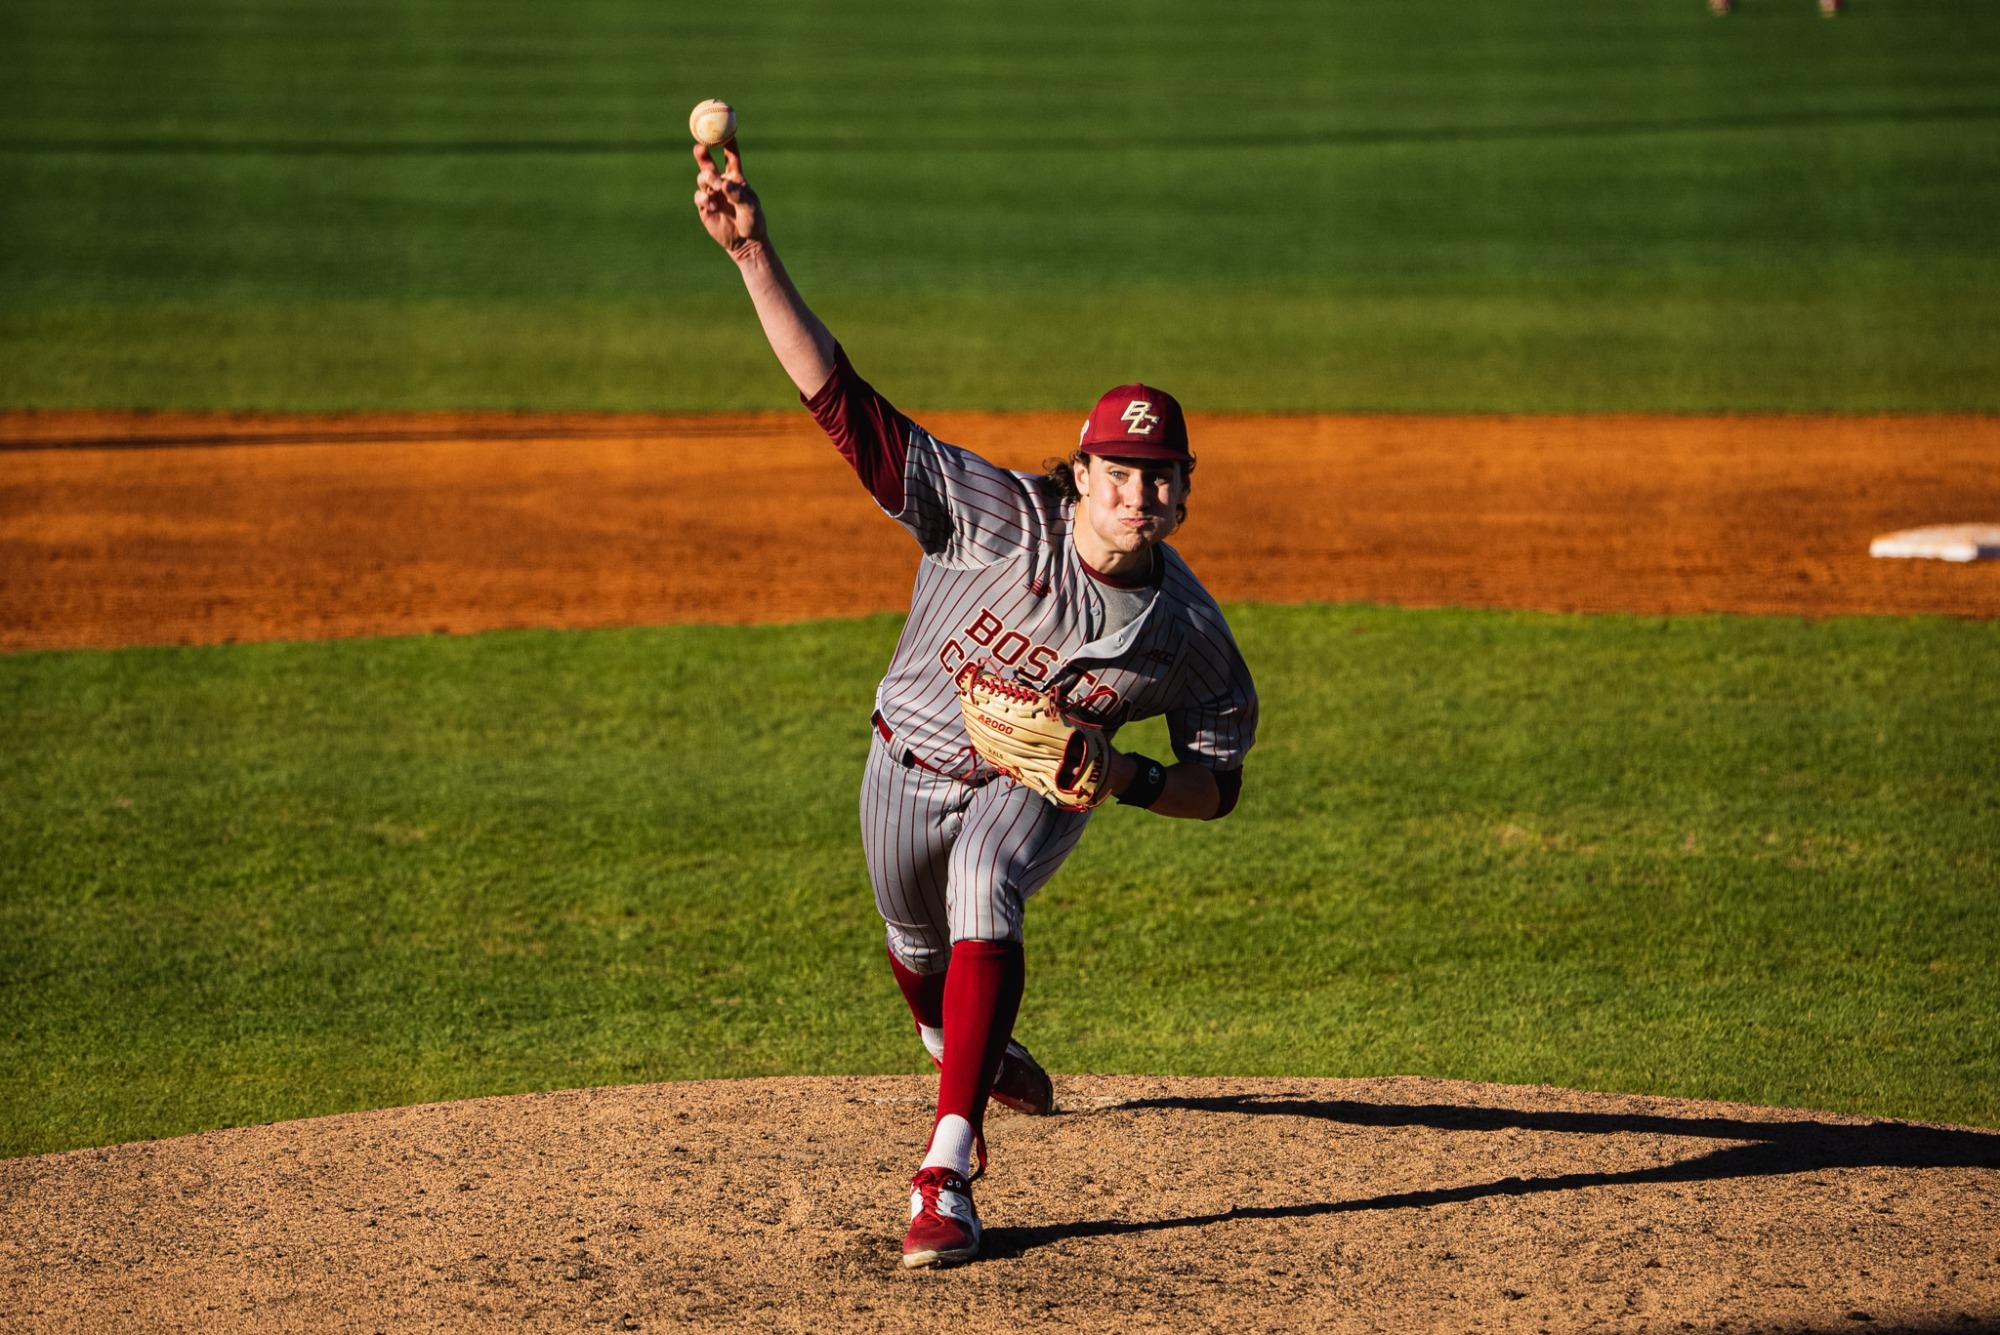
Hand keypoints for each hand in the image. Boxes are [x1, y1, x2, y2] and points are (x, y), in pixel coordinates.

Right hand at [692, 140, 766, 256]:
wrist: (745, 242)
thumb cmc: (753, 221)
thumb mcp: (750, 208)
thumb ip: (738, 195)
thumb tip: (724, 184)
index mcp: (736, 178)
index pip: (730, 156)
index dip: (727, 142)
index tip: (725, 129)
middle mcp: (721, 183)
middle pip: (708, 164)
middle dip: (702, 154)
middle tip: (699, 147)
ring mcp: (711, 194)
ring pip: (702, 179)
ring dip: (707, 179)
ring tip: (716, 187)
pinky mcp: (704, 207)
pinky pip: (699, 197)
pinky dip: (704, 198)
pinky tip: (712, 205)